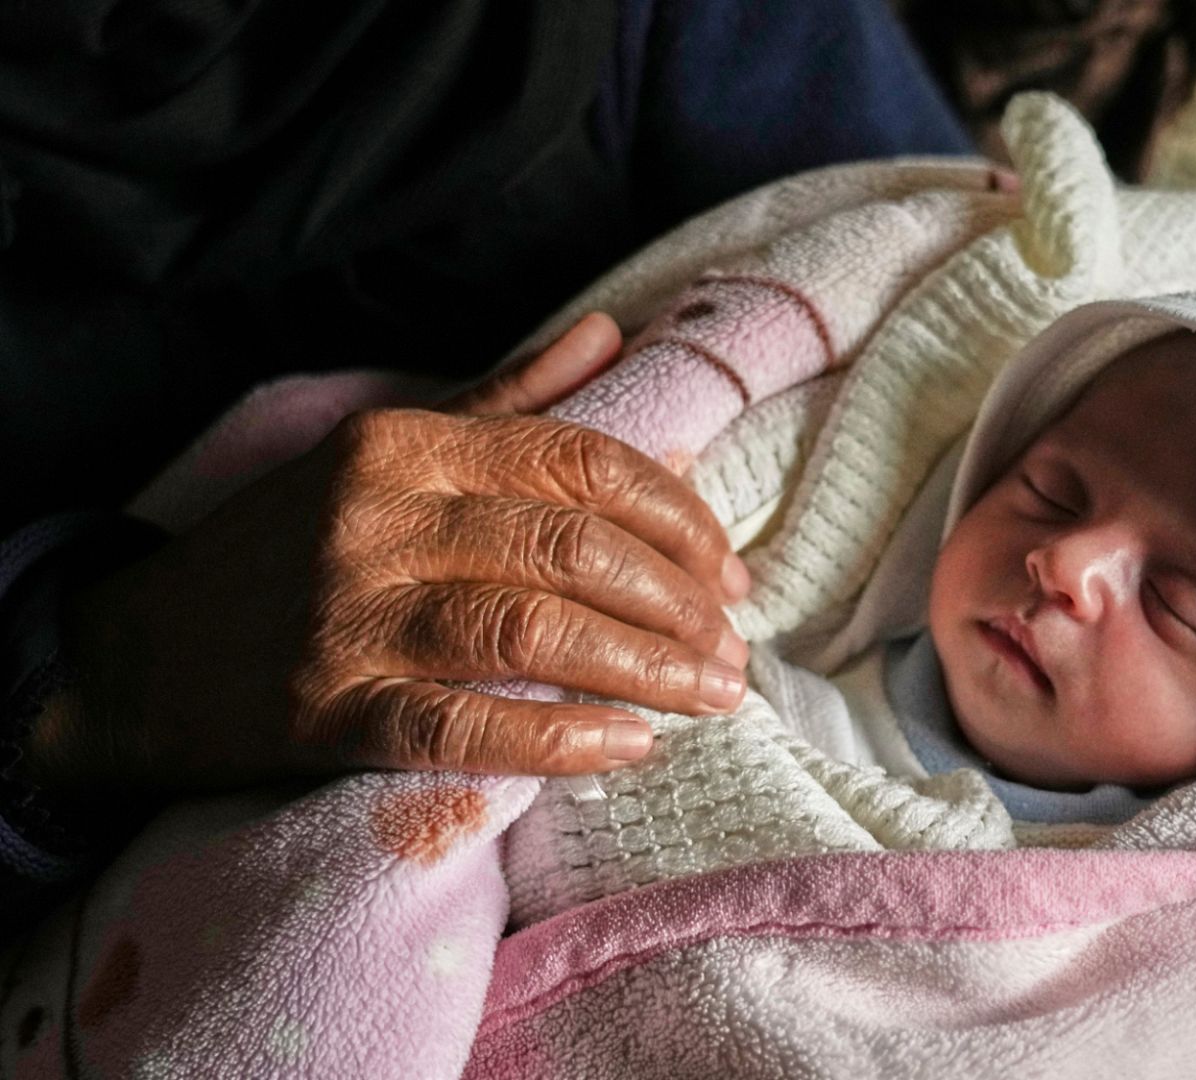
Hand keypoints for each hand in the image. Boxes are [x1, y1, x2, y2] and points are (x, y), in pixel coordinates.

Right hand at [26, 313, 750, 791]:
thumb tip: (608, 336)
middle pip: (573, 547)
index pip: (581, 461)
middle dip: (681, 603)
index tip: (732, 572)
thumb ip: (506, 402)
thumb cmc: (289, 550)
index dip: (678, 519)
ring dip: (647, 669)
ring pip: (533, 631)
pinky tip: (627, 747)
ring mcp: (348, 614)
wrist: (133, 657)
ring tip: (712, 698)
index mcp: (405, 442)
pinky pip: (462, 725)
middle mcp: (378, 516)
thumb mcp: (386, 452)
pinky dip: (558, 737)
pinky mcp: (324, 710)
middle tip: (735, 651)